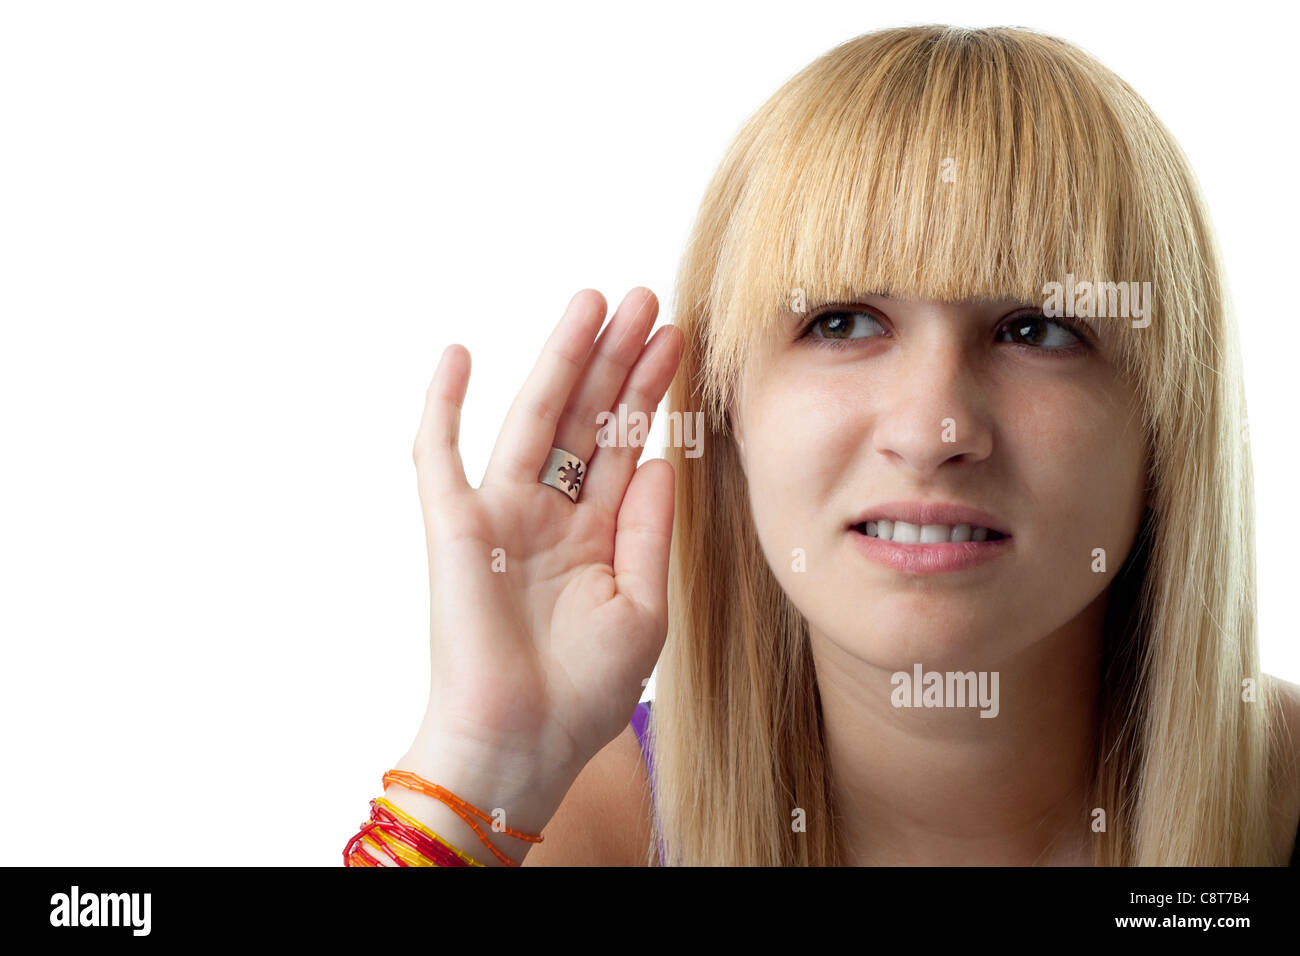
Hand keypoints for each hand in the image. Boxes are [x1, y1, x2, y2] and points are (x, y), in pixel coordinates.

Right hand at [410, 288, 681, 784]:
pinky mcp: (453, 527)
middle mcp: (552, 514)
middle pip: (588, 418)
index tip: (680, 339)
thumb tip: (665, 459)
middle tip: (645, 300)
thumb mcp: (644, 608)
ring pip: (532, 419)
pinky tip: (458, 354)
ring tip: (590, 304)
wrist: (520, 747)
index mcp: (598, 534)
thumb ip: (651, 530)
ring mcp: (501, 515)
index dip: (652, 391)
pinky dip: (442, 407)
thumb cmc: (583, 693)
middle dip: (616, 359)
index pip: (628, 445)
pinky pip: (438, 456)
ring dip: (559, 361)